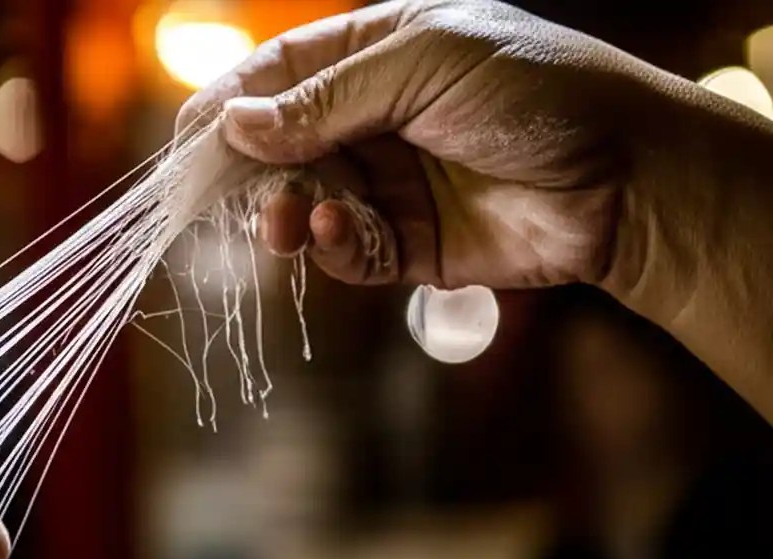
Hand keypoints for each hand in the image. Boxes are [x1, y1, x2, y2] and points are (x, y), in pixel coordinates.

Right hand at [180, 0, 772, 420]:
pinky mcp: (410, 245)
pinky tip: (339, 235)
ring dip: (284, 216)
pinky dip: (335, 248)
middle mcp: (374, 119)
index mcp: (375, 54)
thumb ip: (326, 101)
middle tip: (221, 199)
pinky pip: (349, 251)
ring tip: (282, 223)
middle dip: (248, 174)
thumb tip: (236, 125)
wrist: (628, 177)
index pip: (277, 75)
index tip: (184, 144)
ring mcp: (390, 182)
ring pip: (305, 204)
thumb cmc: (535, 92)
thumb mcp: (424, 67)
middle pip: (280, 146)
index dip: (226, 106)